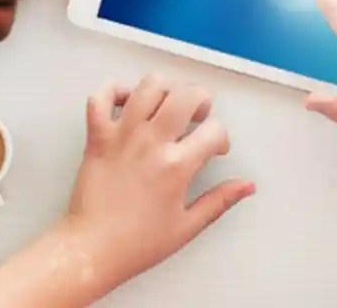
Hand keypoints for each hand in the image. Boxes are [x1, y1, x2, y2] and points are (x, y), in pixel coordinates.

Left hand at [65, 76, 254, 294]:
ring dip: (165, 89)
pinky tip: (128, 102)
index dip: (222, 138)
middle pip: (186, 95)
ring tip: (169, 103)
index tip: (215, 148)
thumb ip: (220, 200)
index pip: (214, 130)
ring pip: (148, 86)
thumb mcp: (187, 226)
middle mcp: (150, 144)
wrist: (90, 250)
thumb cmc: (134, 244)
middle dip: (201, 99)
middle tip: (198, 114)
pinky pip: (101, 97)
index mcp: (176, 167)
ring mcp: (122, 136)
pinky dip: (115, 91)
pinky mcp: (97, 137)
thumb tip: (246, 186)